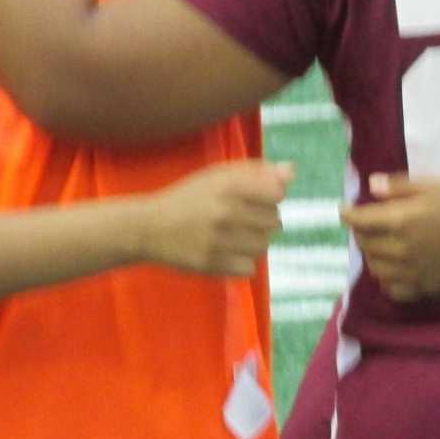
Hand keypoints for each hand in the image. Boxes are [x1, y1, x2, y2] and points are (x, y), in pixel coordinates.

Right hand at [141, 160, 290, 276]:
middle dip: (262, 220)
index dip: (270, 197)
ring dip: (254, 242)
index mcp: (228, 185)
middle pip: (274, 222)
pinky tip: (226, 252)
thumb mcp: (218, 175)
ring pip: (264, 246)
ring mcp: (219, 240)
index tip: (256, 198)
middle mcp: (226, 211)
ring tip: (233, 235)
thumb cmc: (189, 197)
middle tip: (239, 218)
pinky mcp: (212, 264)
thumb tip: (291, 172)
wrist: (148, 227)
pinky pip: (249, 267)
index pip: (278, 193)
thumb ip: (256, 171)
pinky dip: (241, 262)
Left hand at [341, 174, 439, 300]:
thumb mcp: (436, 186)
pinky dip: (386, 281)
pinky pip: (393, 290)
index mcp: (400, 221)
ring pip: (375, 269)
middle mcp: (399, 249)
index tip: (346, 210)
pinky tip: (394, 271)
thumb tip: (371, 185)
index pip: (359, 220)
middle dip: (360, 233)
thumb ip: (401, 186)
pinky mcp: (423, 288)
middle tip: (367, 225)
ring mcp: (410, 272)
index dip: (348, 214)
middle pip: (364, 244)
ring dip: (371, 256)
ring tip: (380, 247)